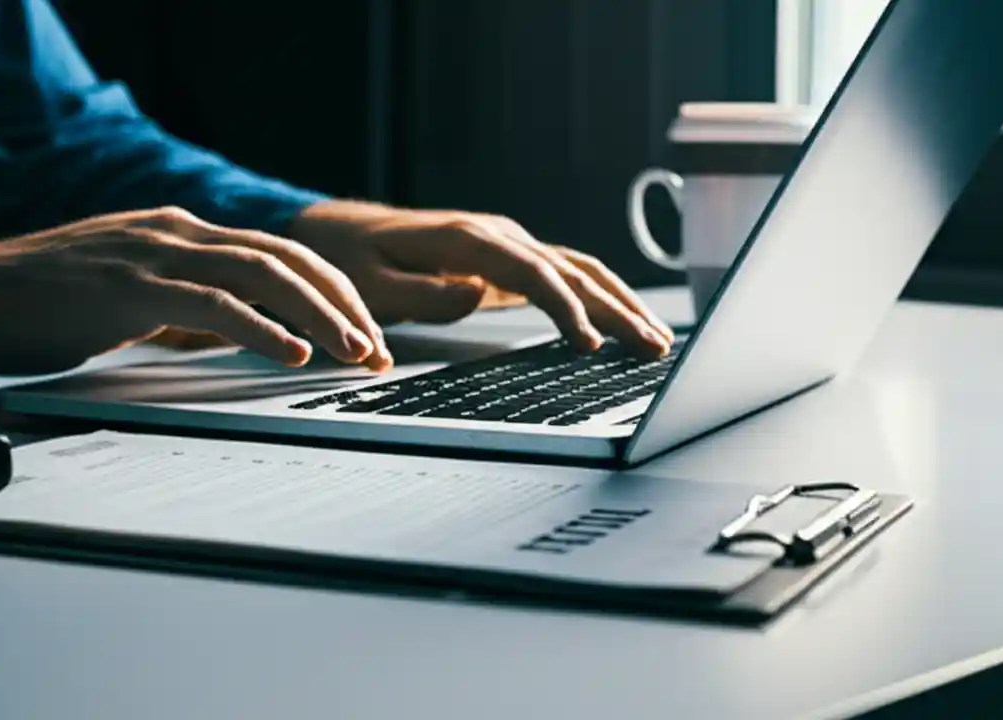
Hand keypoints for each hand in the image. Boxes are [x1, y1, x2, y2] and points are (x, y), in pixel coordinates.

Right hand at [0, 207, 390, 374]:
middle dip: (341, 302)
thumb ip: (182, 300)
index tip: (362, 332)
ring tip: (353, 351)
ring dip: (318, 315)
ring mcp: (153, 253)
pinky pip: (213, 303)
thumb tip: (234, 329)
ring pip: (261, 274)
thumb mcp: (129, 293)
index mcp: (179, 232)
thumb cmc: (41, 303)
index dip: (329, 292)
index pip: (277, 254)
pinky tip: (293, 353)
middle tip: (376, 347)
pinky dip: (262, 329)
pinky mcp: (129, 285)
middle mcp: (175, 231)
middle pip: (285, 257)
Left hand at [289, 201, 673, 355]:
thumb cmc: (354, 259)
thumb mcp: (370, 282)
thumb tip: (475, 296)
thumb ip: (419, 293)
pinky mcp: (511, 260)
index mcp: (465, 238)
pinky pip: (567, 274)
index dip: (564, 307)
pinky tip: (628, 321)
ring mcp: (508, 244)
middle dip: (615, 309)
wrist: (345, 232)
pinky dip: (602, 296)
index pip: (530, 272)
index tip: (589, 343)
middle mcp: (496, 234)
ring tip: (657, 341)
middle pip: (570, 270)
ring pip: (579, 269)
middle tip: (651, 348)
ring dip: (620, 303)